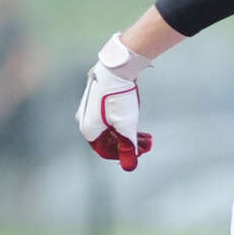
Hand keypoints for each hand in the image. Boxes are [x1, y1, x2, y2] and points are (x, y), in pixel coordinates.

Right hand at [75, 33, 153, 171]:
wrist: (117, 68)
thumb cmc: (119, 97)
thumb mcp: (126, 126)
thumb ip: (127, 147)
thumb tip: (130, 166)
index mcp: (88, 129)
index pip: (105, 151)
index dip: (123, 155)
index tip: (138, 154)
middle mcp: (86, 120)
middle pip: (109, 141)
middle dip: (129, 145)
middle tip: (146, 145)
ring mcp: (91, 111)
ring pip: (111, 130)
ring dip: (129, 136)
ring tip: (146, 137)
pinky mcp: (99, 102)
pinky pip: (111, 120)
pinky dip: (124, 125)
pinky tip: (138, 127)